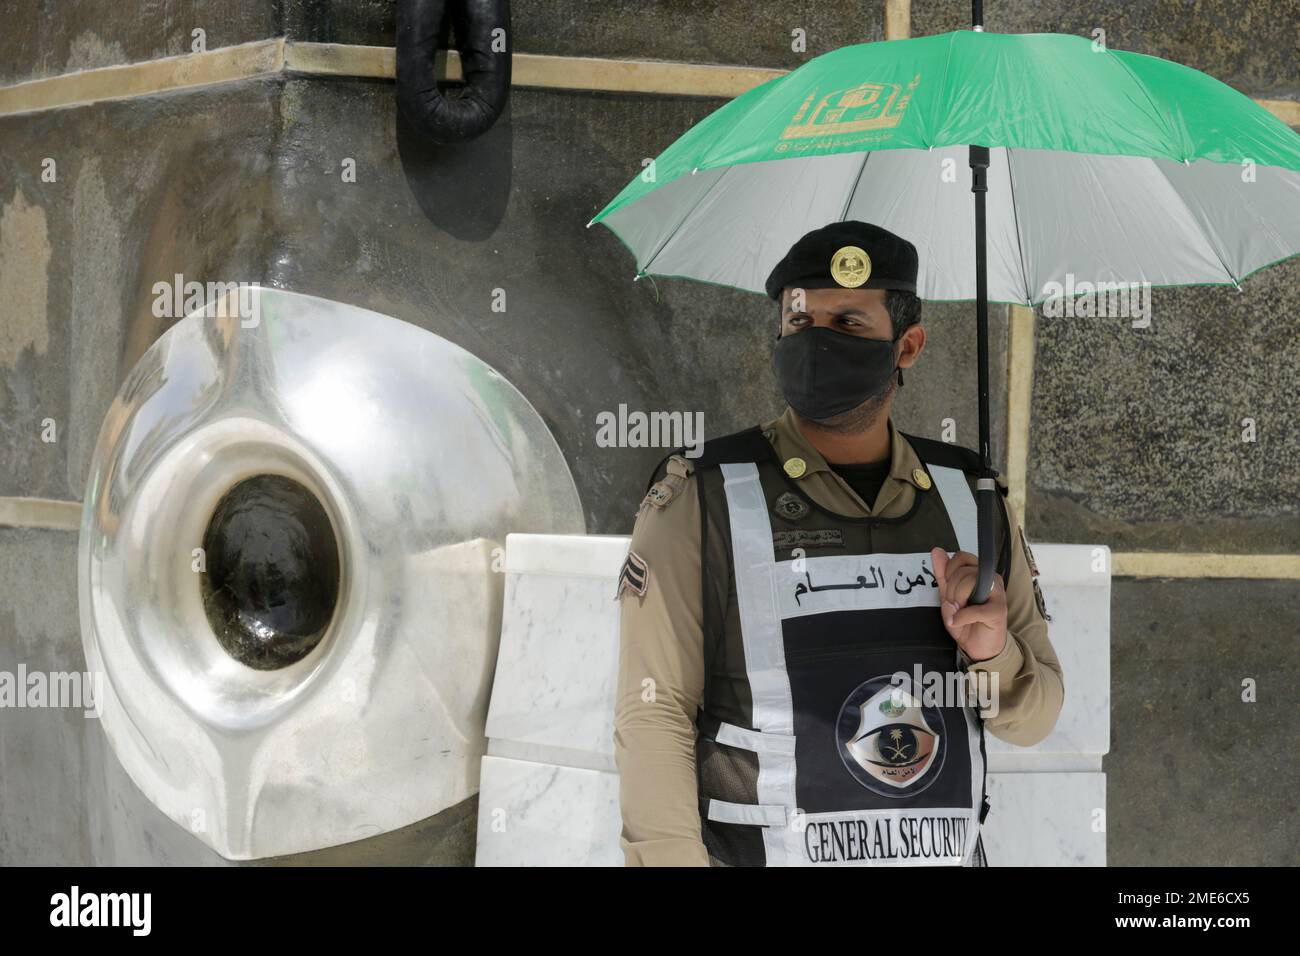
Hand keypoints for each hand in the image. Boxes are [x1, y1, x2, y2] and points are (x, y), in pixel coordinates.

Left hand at [929, 547, 1007, 662]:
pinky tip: (958, 622)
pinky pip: (975, 608)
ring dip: (956, 600)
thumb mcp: (948, 596)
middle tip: (954, 604)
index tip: (947, 587)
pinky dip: (961, 617)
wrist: (978, 646)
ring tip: (958, 611)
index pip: (961, 557)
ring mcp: (997, 593)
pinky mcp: (999, 610)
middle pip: (963, 571)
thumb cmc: (966, 621)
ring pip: (970, 582)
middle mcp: (991, 579)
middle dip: (951, 590)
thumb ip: (943, 574)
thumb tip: (937, 551)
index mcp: (979, 573)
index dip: (949, 571)